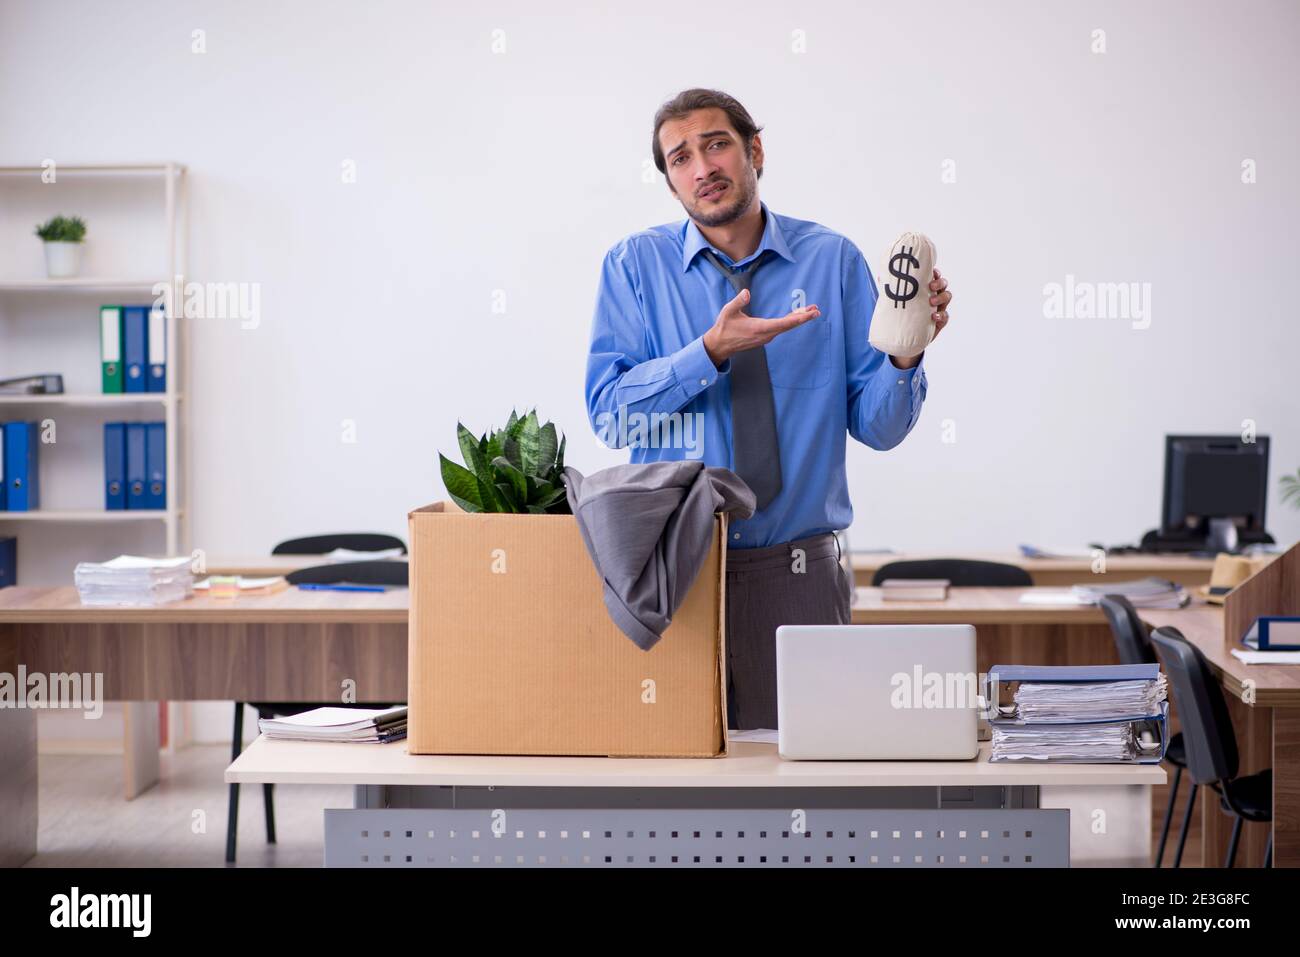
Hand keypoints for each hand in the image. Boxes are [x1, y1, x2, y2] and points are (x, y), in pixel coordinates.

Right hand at [702, 288, 819, 366]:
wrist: (720, 345)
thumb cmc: (724, 327)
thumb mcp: (728, 311)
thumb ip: (738, 301)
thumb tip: (747, 292)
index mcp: (759, 328)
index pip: (784, 323)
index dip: (799, 318)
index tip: (811, 313)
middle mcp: (766, 335)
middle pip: (789, 326)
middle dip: (804, 318)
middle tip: (817, 310)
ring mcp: (766, 337)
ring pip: (786, 327)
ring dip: (798, 319)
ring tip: (810, 311)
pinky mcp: (764, 337)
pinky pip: (781, 329)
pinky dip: (790, 322)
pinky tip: (796, 317)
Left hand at [889, 267, 950, 368]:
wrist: (906, 338)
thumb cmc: (902, 315)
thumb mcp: (897, 302)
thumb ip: (891, 291)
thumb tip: (880, 277)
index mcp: (925, 289)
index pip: (934, 277)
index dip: (936, 273)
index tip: (932, 272)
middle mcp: (934, 296)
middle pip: (943, 284)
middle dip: (939, 283)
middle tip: (931, 286)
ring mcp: (939, 308)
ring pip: (947, 297)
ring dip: (941, 297)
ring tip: (931, 302)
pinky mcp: (940, 321)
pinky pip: (945, 316)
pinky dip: (941, 315)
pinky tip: (934, 316)